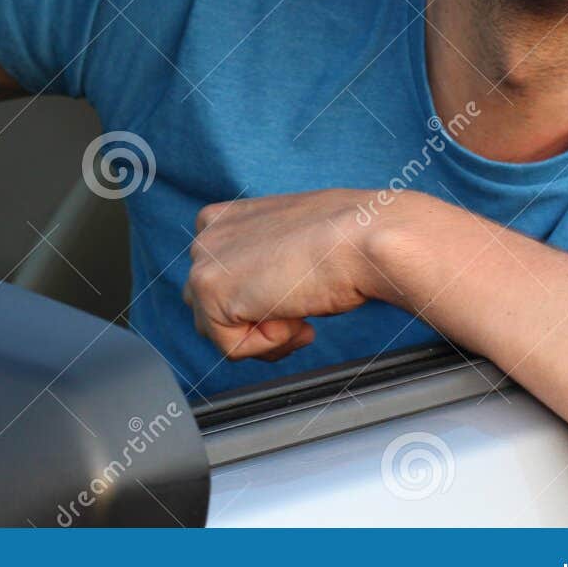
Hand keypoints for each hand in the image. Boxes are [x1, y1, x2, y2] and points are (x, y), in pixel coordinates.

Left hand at [181, 188, 430, 362]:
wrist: (363, 238)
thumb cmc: (346, 240)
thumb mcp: (296, 247)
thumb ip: (264, 266)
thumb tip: (258, 298)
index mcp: (227, 218)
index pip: (222, 282)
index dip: (261, 304)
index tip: (295, 295)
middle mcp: (208, 234)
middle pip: (214, 310)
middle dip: (257, 323)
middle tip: (300, 313)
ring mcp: (204, 259)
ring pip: (220, 332)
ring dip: (264, 334)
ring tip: (299, 311)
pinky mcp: (209, 288)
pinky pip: (232, 348)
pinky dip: (268, 343)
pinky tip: (293, 312)